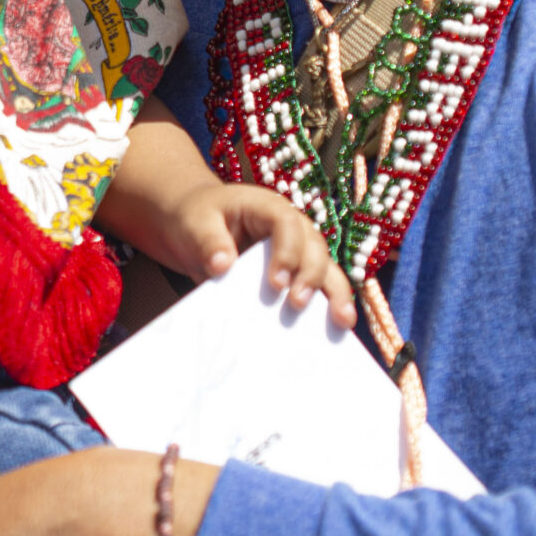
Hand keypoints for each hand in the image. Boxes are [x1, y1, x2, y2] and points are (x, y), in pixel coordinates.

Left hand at [161, 182, 355, 328]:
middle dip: (312, 276)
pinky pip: (315, 287)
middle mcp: (290, 226)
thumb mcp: (194, 224)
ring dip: (336, 292)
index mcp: (266, 207)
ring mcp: (296, 250)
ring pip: (324, 267)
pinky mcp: (293, 272)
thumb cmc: (195, 218)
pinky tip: (335, 328)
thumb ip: (208, 241)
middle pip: (314, 246)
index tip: (276, 283)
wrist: (192, 224)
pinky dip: (326, 305)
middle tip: (297, 304)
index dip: (287, 252)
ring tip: (343, 321)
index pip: (286, 223)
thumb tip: (222, 265)